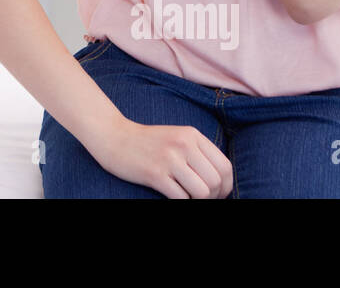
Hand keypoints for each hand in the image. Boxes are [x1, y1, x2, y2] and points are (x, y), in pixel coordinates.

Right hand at [87, 117, 233, 198]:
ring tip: (189, 199)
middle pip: (216, 182)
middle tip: (201, 199)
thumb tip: (220, 182)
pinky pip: (181, 198)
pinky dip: (182, 203)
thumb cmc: (147, 142)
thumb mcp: (176, 137)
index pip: (225, 166)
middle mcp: (183, 144)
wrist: (113, 137)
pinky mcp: (155, 174)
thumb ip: (198, 152)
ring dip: (198, 202)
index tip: (217, 194)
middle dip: (214, 197)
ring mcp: (169, 159)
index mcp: (192, 135)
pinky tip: (174, 198)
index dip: (226, 186)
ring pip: (202, 192)